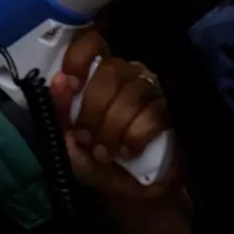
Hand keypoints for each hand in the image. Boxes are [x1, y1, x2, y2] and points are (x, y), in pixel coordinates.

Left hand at [49, 29, 179, 199]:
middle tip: (85, 138)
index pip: (92, 43)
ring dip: (112, 128)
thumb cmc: (97, 159)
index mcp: (99, 74)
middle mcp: (129, 75)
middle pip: (111, 71)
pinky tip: (127, 152)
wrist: (131, 190)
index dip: (79, 56)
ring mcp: (154, 91)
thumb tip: (59, 83)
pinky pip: (155, 114)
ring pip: (133, 94)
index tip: (70, 83)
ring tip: (104, 153)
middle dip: (93, 108)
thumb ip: (59, 113)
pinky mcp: (174, 112)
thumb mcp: (69, 142)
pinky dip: (135, 136)